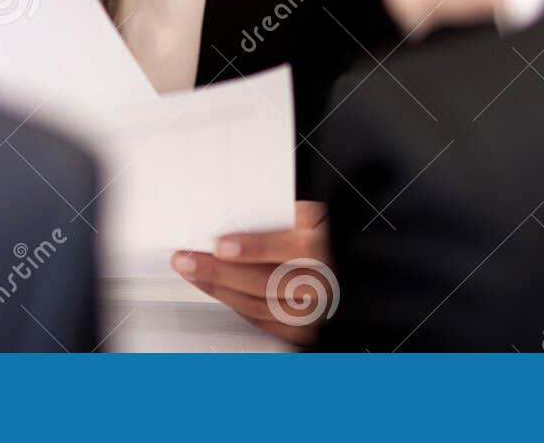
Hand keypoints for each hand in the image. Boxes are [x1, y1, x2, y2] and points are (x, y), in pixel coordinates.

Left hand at [170, 200, 335, 346]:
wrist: (357, 264)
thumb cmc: (328, 235)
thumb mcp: (312, 213)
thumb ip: (280, 216)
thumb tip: (235, 218)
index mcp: (327, 248)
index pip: (291, 251)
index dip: (253, 249)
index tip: (220, 245)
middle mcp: (323, 284)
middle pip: (266, 283)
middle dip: (219, 273)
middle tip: (186, 261)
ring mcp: (314, 312)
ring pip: (259, 307)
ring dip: (220, 291)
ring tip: (193, 275)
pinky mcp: (305, 330)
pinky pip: (265, 322)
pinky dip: (238, 307)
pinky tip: (219, 292)